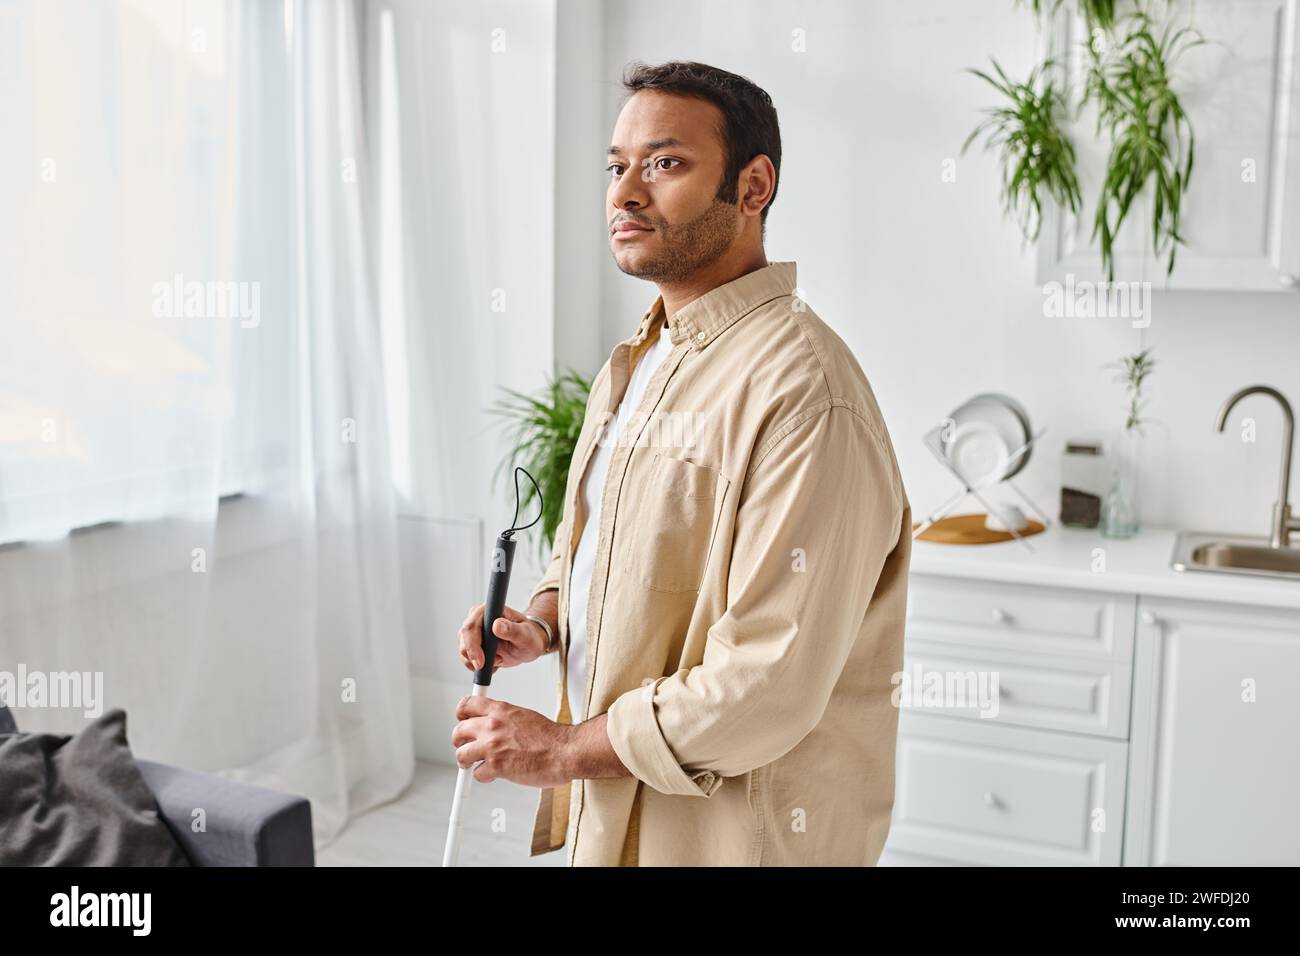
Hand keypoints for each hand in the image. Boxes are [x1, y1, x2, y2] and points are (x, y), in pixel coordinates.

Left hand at [451, 695, 573, 787]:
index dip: (461, 714)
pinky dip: (483, 777)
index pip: (467, 704)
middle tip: (465, 747)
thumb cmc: (550, 738)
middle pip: (458, 730)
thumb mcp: (524, 716)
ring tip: (473, 765)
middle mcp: (493, 726)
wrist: (564, 751)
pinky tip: (493, 775)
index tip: (462, 720)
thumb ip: (505, 719)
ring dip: (466, 761)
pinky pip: (476, 774)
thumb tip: (493, 726)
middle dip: (459, 741)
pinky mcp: (496, 766)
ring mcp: (492, 746)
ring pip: (461, 754)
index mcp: (500, 711)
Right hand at [458, 603, 547, 673]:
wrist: (527, 645)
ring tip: (498, 661)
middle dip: (473, 656)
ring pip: (463, 649)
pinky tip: (492, 664)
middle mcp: (478, 618)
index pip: (472, 624)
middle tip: (488, 666)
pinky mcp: (472, 643)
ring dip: (476, 661)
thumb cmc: (528, 637)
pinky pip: (466, 657)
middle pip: (464, 637)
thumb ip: (513, 630)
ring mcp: (474, 631)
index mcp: (490, 610)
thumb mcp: (525, 635)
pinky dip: (476, 665)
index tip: (481, 660)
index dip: (472, 643)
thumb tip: (497, 625)